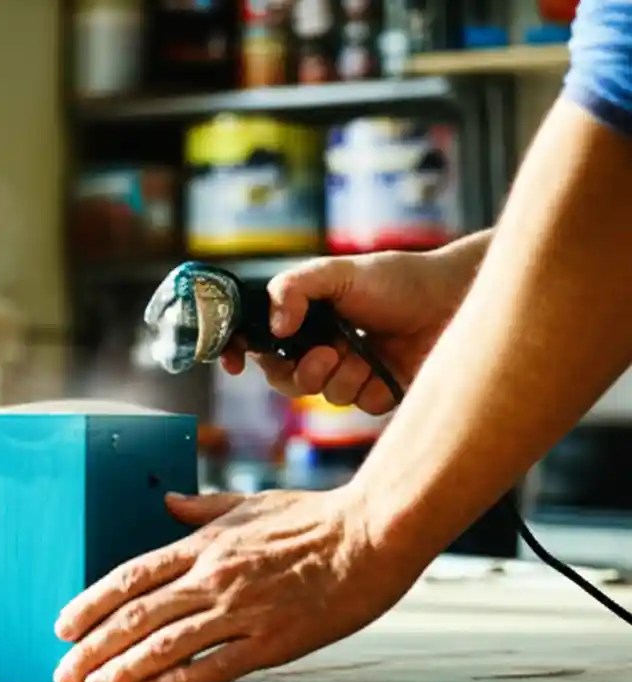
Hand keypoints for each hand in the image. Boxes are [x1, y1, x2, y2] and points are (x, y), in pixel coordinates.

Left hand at [52, 489, 422, 681]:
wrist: (371, 536)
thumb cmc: (313, 517)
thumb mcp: (249, 503)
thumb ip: (201, 508)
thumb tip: (165, 501)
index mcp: (205, 545)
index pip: (131, 576)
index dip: (91, 603)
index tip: (64, 624)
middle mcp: (213, 578)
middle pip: (137, 616)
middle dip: (93, 646)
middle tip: (64, 671)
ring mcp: (241, 612)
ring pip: (167, 645)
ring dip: (124, 669)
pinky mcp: (271, 642)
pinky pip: (214, 666)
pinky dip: (178, 681)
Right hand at [222, 236, 486, 414]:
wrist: (450, 299)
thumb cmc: (396, 279)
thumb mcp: (336, 273)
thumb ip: (293, 289)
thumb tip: (273, 329)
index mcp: (304, 319)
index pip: (259, 343)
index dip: (240, 353)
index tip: (235, 362)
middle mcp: (321, 347)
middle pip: (284, 379)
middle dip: (301, 371)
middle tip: (328, 353)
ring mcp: (350, 372)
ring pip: (323, 395)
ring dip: (344, 375)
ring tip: (368, 350)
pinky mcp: (379, 392)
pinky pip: (361, 405)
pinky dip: (374, 385)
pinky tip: (390, 364)